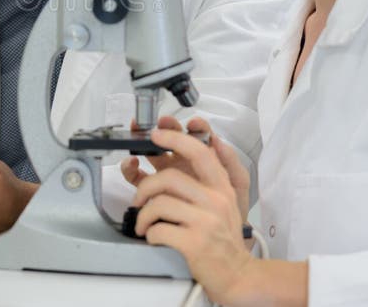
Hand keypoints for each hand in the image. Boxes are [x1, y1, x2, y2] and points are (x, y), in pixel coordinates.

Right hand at [121, 116, 249, 218]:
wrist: (216, 243)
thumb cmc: (229, 214)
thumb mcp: (237, 190)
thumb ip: (232, 164)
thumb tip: (217, 140)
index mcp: (202, 159)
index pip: (199, 136)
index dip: (196, 127)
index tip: (193, 124)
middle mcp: (182, 163)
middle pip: (171, 139)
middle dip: (164, 127)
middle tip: (160, 124)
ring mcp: (166, 175)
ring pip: (151, 152)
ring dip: (142, 142)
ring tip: (139, 139)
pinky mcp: (152, 191)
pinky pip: (137, 176)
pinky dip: (130, 168)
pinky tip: (131, 163)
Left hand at [131, 127, 251, 303]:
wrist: (239, 275)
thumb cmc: (222, 239)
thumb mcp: (220, 203)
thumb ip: (204, 178)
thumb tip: (192, 148)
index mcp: (221, 187)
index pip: (199, 152)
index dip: (175, 138)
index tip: (156, 134)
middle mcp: (216, 200)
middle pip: (169, 178)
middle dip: (144, 187)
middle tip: (138, 199)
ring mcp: (206, 221)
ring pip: (159, 203)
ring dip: (142, 215)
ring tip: (142, 224)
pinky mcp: (195, 243)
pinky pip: (159, 229)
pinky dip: (149, 233)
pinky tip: (153, 237)